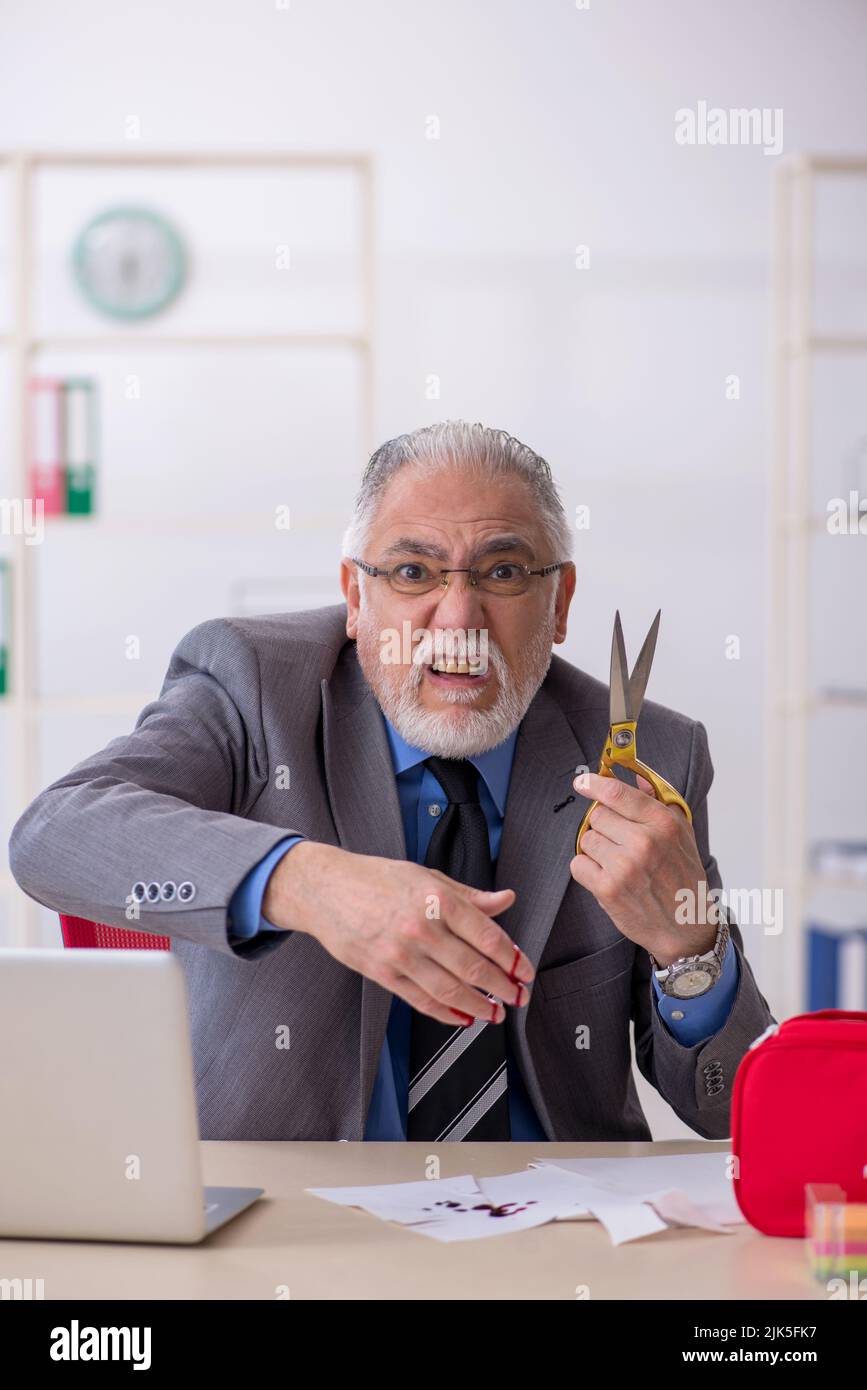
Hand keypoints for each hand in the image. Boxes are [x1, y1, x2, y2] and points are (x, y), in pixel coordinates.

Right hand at [263, 841, 534, 1025]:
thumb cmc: (376, 879)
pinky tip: (462, 1018)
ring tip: (495, 1013)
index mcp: (437, 898)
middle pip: (474, 968)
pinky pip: (420, 1000)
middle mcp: (421, 927)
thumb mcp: (427, 876)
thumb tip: (505, 901)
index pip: (488, 936)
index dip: (512, 958)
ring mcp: (400, 953)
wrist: (325, 888)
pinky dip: (446, 1014)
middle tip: (518, 997)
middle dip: (503, 988)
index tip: (524, 971)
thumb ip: (469, 895)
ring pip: (450, 991)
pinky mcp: (382, 973)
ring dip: (479, 1007)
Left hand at [569, 772, 714, 965]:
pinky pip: (578, 864)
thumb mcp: (682, 833)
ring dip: (596, 849)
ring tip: (618, 863)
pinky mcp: (607, 889)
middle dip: (604, 825)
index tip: (582, 782)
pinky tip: (608, 877)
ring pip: (586, 839)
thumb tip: (636, 778)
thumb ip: (658, 802)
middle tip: (620, 842)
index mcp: (663, 823)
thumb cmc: (683, 877)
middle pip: (597, 814)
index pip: (616, 792)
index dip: (594, 784)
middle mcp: (644, 842)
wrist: (686, 927)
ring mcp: (624, 866)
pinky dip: (587, 870)